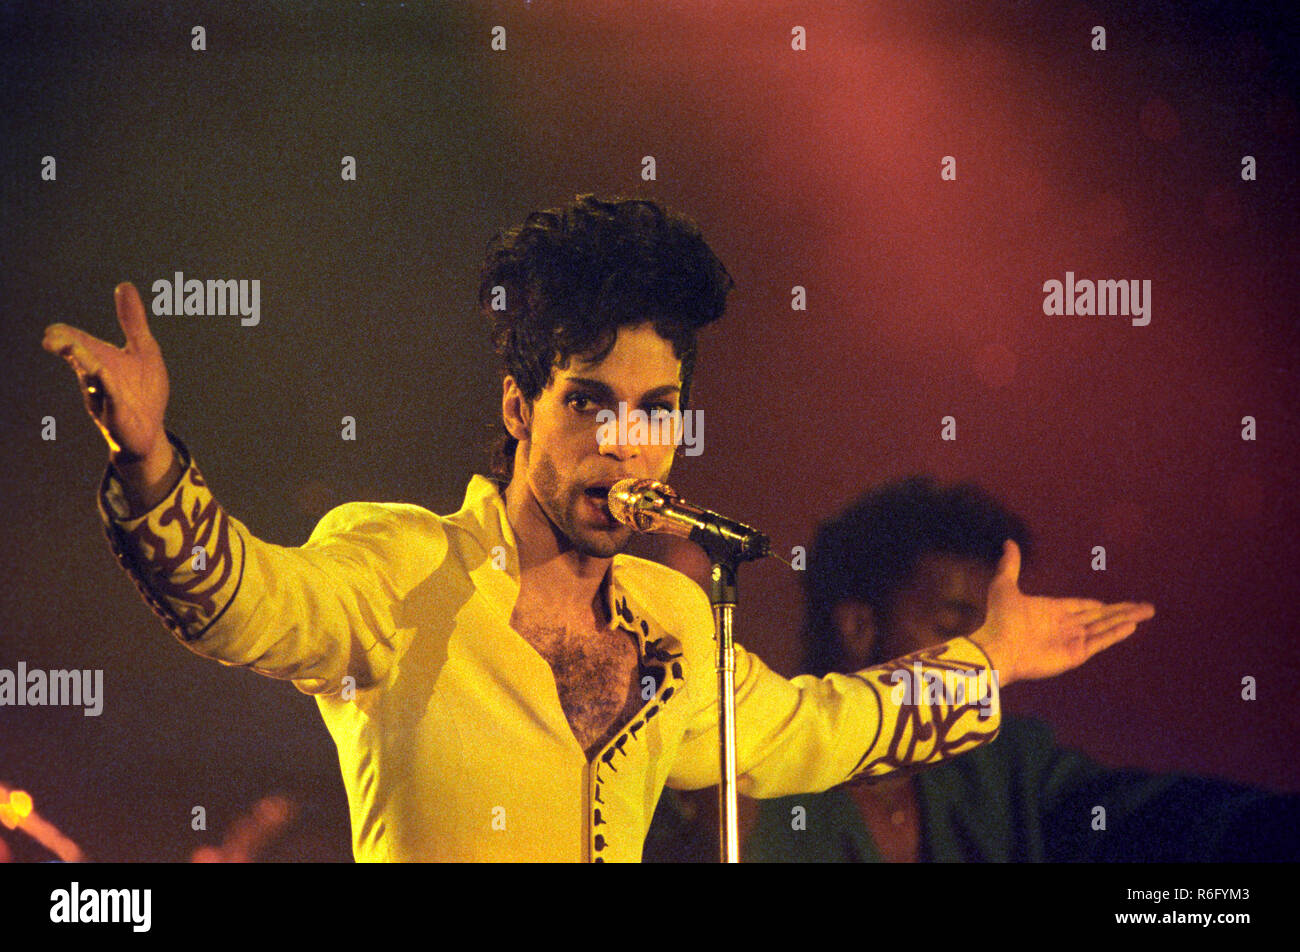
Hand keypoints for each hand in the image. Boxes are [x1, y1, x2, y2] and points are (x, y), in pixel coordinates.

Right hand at [42, 282, 169, 464]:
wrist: (148, 431)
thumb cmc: (141, 389)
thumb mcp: (143, 349)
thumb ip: (132, 320)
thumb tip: (124, 284)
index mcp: (99, 358)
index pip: (76, 343)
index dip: (64, 337)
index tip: (52, 332)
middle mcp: (95, 376)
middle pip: (78, 359)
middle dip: (68, 349)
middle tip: (51, 339)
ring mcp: (104, 396)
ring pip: (93, 377)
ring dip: (85, 364)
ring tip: (74, 353)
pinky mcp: (117, 413)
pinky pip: (111, 398)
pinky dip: (108, 387)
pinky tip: (103, 377)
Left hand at [970, 540, 1154, 684]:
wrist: (997, 648)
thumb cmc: (999, 620)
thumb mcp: (1004, 586)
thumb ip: (1010, 565)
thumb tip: (1009, 542)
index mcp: (1051, 611)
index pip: (1080, 606)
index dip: (1095, 604)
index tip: (1109, 602)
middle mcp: (1065, 626)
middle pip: (1100, 615)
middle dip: (1122, 610)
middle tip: (1144, 606)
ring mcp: (1071, 640)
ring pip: (1105, 626)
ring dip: (1126, 619)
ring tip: (1146, 612)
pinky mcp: (1076, 653)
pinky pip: (1101, 640)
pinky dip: (1116, 633)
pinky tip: (1132, 626)